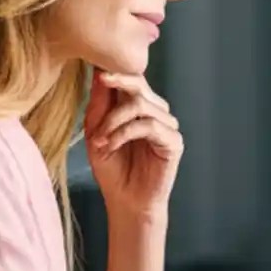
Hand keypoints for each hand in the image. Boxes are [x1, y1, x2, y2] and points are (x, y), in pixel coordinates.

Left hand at [84, 70, 182, 220]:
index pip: (132, 78)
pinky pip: (149, 126)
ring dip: (114, 120)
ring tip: (100, 140)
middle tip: (98, 85)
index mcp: (140, 107)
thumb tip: (99, 72)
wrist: (125, 201)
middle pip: (139, 84)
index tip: (96, 69)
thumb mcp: (97, 131)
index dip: (115, 70)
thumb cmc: (112, 169)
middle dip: (115, 85)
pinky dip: (124, 133)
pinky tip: (111, 145)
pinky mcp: (174, 142)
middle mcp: (156, 112)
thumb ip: (100, 104)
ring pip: (141, 105)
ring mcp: (167, 126)